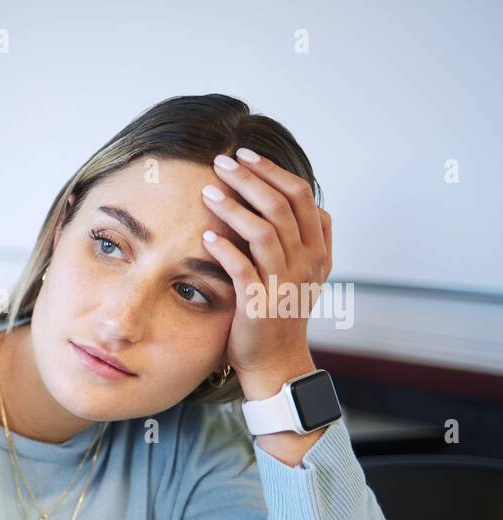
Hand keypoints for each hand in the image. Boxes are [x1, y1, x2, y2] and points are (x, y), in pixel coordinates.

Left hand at [199, 148, 332, 386]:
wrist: (276, 361)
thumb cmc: (281, 311)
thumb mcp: (304, 272)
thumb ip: (307, 237)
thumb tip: (300, 198)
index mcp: (317, 249)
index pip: (300, 195)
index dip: (273, 171)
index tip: (246, 155)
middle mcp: (306, 262)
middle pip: (282, 205)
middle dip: (251, 178)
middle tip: (221, 161)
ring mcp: (284, 283)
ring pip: (264, 231)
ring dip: (233, 207)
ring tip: (208, 191)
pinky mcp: (260, 304)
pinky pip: (243, 268)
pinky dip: (224, 248)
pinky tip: (205, 235)